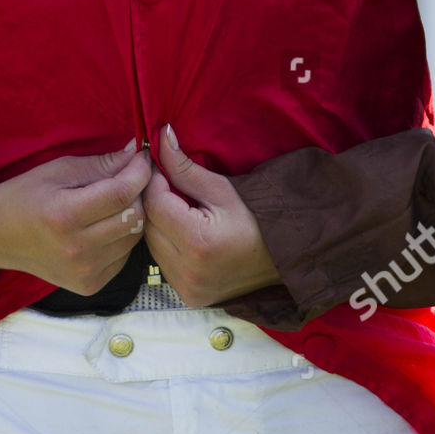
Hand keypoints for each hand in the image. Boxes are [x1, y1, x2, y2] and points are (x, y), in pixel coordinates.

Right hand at [0, 144, 151, 293]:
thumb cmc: (25, 195)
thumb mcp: (58, 170)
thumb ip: (100, 164)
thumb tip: (137, 154)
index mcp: (65, 216)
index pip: (121, 194)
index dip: (139, 172)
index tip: (142, 158)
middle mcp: (77, 250)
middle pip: (134, 217)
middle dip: (138, 193)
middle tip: (128, 178)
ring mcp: (84, 272)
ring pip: (134, 238)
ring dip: (132, 216)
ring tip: (114, 202)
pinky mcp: (90, 286)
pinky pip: (124, 257)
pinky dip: (121, 238)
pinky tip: (104, 227)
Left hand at [142, 125, 283, 307]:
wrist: (285, 256)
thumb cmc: (257, 217)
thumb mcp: (221, 188)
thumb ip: (183, 167)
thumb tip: (160, 136)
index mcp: (198, 243)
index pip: (155, 203)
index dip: (154, 180)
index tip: (161, 166)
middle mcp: (188, 272)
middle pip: (149, 226)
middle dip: (155, 202)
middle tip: (169, 185)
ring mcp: (188, 288)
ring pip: (152, 247)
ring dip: (158, 225)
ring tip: (179, 209)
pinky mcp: (189, 297)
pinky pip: (163, 263)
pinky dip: (167, 246)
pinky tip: (184, 234)